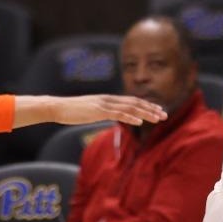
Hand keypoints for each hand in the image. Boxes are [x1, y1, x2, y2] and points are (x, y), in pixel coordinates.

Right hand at [50, 95, 166, 126]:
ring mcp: (104, 104)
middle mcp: (109, 99)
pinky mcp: (98, 111)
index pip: (132, 101)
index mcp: (108, 100)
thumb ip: (102, 112)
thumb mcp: (91, 111)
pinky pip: (117, 114)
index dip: (146, 105)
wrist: (57, 107)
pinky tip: (140, 122)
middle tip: (165, 114)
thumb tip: (110, 116)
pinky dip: (130, 117)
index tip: (158, 110)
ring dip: (146, 112)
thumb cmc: (72, 111)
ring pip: (130, 107)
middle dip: (151, 108)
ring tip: (158, 118)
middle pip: (135, 102)